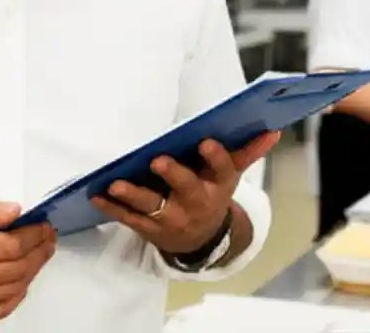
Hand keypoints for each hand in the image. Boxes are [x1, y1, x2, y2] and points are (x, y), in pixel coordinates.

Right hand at [0, 197, 55, 326]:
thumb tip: (16, 211)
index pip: (11, 245)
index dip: (34, 236)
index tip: (43, 227)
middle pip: (16, 268)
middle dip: (39, 252)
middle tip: (47, 240)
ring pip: (12, 290)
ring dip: (32, 272)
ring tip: (39, 256)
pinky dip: (16, 296)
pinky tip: (22, 281)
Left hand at [90, 131, 279, 255]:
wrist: (203, 239)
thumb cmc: (213, 192)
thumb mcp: (231, 175)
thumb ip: (248, 150)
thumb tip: (272, 130)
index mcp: (218, 185)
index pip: (222, 170)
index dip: (215, 157)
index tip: (205, 142)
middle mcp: (197, 203)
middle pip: (186, 188)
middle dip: (173, 175)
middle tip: (158, 161)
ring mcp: (172, 218)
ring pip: (153, 207)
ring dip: (133, 195)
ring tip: (116, 184)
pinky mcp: (151, 229)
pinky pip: (130, 218)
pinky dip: (113, 207)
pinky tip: (97, 195)